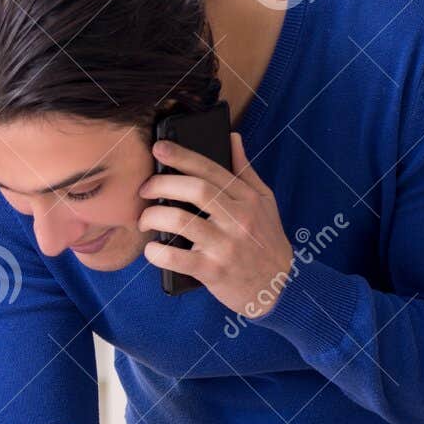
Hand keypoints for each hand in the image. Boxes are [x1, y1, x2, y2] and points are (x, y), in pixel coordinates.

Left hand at [137, 133, 293, 318]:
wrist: (279, 285)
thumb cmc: (266, 240)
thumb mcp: (264, 201)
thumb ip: (244, 170)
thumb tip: (232, 138)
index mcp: (246, 199)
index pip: (211, 170)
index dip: (182, 156)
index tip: (159, 148)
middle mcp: (237, 219)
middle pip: (195, 191)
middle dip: (162, 184)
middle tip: (144, 189)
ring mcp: (225, 246)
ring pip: (181, 222)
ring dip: (153, 217)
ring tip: (144, 220)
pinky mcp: (213, 271)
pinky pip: (177, 259)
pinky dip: (158, 253)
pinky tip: (151, 250)